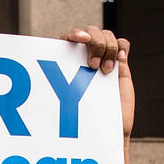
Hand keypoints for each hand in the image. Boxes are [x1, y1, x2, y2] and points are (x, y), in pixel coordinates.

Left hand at [61, 27, 132, 163]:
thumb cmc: (84, 123)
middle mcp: (84, 57)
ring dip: (109, 48)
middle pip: (92, 32)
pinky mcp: (118, 63)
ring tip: (106, 71)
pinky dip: (121, 47)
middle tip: (93, 67)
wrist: (108, 131)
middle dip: (96, 44)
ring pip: (107, 36)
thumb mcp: (66, 107)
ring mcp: (102, 58)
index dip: (75, 33)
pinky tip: (119, 60)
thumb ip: (60, 93)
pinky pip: (122, 44)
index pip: (69, 37)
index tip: (81, 40)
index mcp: (68, 63)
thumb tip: (41, 79)